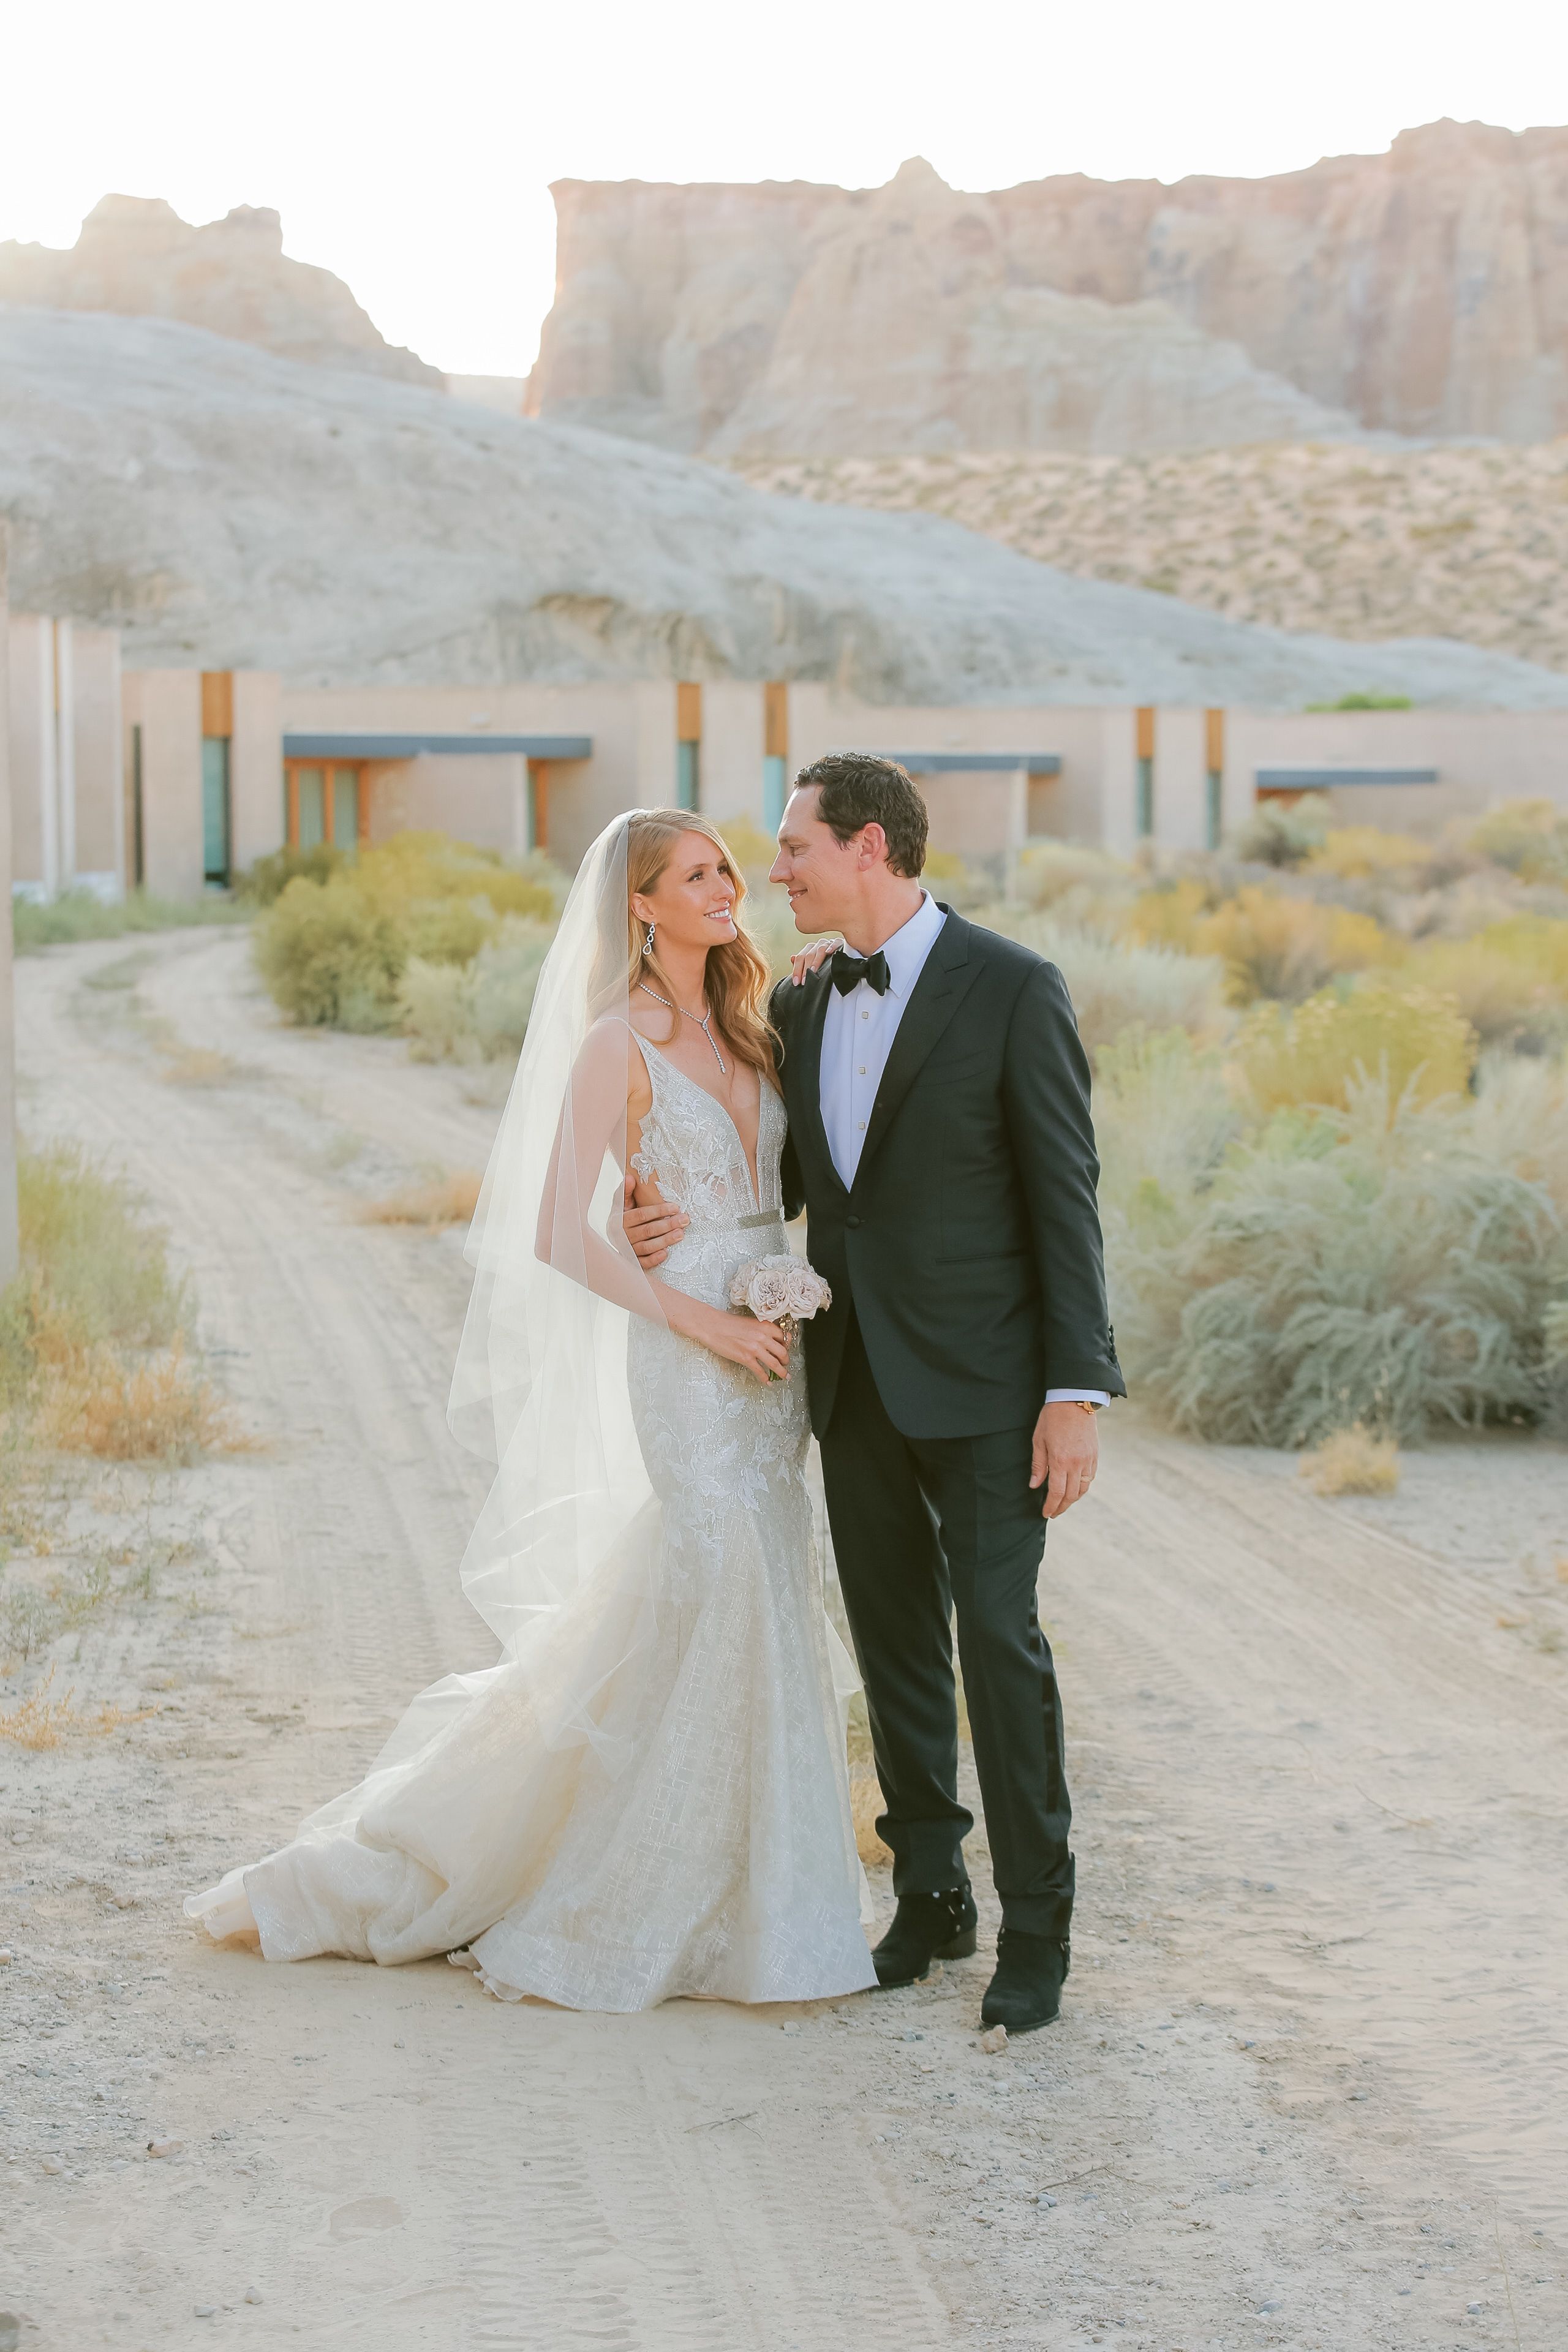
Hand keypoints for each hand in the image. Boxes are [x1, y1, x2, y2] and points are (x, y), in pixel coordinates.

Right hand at [622, 1175, 686, 1269]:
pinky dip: (653, 1259)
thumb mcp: (622, 1205)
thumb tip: (630, 1177)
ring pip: (647, 1246)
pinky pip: (642, 1262)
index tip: (675, 1207)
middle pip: (647, 1230)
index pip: (641, 1214)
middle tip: (684, 1220)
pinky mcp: (632, 1261)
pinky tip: (666, 1253)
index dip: (658, 1211)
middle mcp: (623, 1235)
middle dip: (667, 1225)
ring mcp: (627, 1249)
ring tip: (680, 1234)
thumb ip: (626, 1192)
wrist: (613, 1240)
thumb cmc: (623, 1218)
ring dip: (664, 1240)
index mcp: (621, 1219)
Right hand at [691, 1304, 791, 1384]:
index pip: (783, 1337)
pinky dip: (765, 1378)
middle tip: (785, 1364)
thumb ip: (761, 1330)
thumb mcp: (749, 1322)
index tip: (786, 1349)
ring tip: (784, 1376)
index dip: (786, 1345)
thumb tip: (769, 1340)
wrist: (712, 1326)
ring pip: (774, 1364)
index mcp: (765, 1326)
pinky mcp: (746, 1358)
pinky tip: (767, 1381)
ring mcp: (755, 1349)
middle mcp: (763, 1337)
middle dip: (786, 1360)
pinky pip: (760, 1371)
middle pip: (782, 1352)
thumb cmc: (727, 1323)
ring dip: (781, 1372)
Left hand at [788, 936, 844, 985]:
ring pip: (820, 950)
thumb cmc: (825, 962)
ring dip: (816, 961)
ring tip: (813, 971)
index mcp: (809, 949)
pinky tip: (829, 952)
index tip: (796, 982)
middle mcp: (817, 945)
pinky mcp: (839, 942)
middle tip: (804, 981)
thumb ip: (801, 963)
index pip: (800, 958)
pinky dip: (832, 946)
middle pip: (808, 955)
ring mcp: (828, 943)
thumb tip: (792, 958)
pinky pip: (835, 942)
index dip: (796, 970)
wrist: (841, 956)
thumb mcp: (812, 964)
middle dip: (805, 969)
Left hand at [1029, 1401, 1097, 1519]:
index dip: (1051, 1506)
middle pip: (1071, 1495)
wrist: (1075, 1401)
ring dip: (1073, 1500)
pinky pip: (1090, 1478)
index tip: (1046, 1513)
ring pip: (1083, 1489)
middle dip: (1061, 1507)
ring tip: (1063, 1503)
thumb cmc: (1052, 1418)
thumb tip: (1035, 1485)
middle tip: (1053, 1512)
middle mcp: (1077, 1464)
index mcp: (1060, 1461)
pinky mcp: (1095, 1455)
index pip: (1057, 1493)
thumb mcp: (1039, 1440)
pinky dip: (1082, 1487)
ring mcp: (1088, 1460)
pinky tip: (1075, 1488)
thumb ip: (1039, 1465)